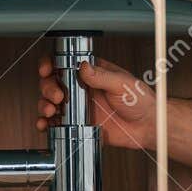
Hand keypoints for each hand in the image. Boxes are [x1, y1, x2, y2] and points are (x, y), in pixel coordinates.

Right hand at [35, 56, 154, 149]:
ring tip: (51, 111)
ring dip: (44, 105)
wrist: (147, 127)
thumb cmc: (140, 101)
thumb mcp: (122, 84)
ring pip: (50, 102)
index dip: (50, 64)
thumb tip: (83, 66)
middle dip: (48, 88)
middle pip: (52, 83)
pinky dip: (46, 124)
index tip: (47, 70)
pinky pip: (57, 123)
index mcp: (91, 73)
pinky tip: (45, 124)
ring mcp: (78, 107)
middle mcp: (81, 88)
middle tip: (57, 97)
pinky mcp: (78, 124)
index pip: (63, 63)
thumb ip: (101, 76)